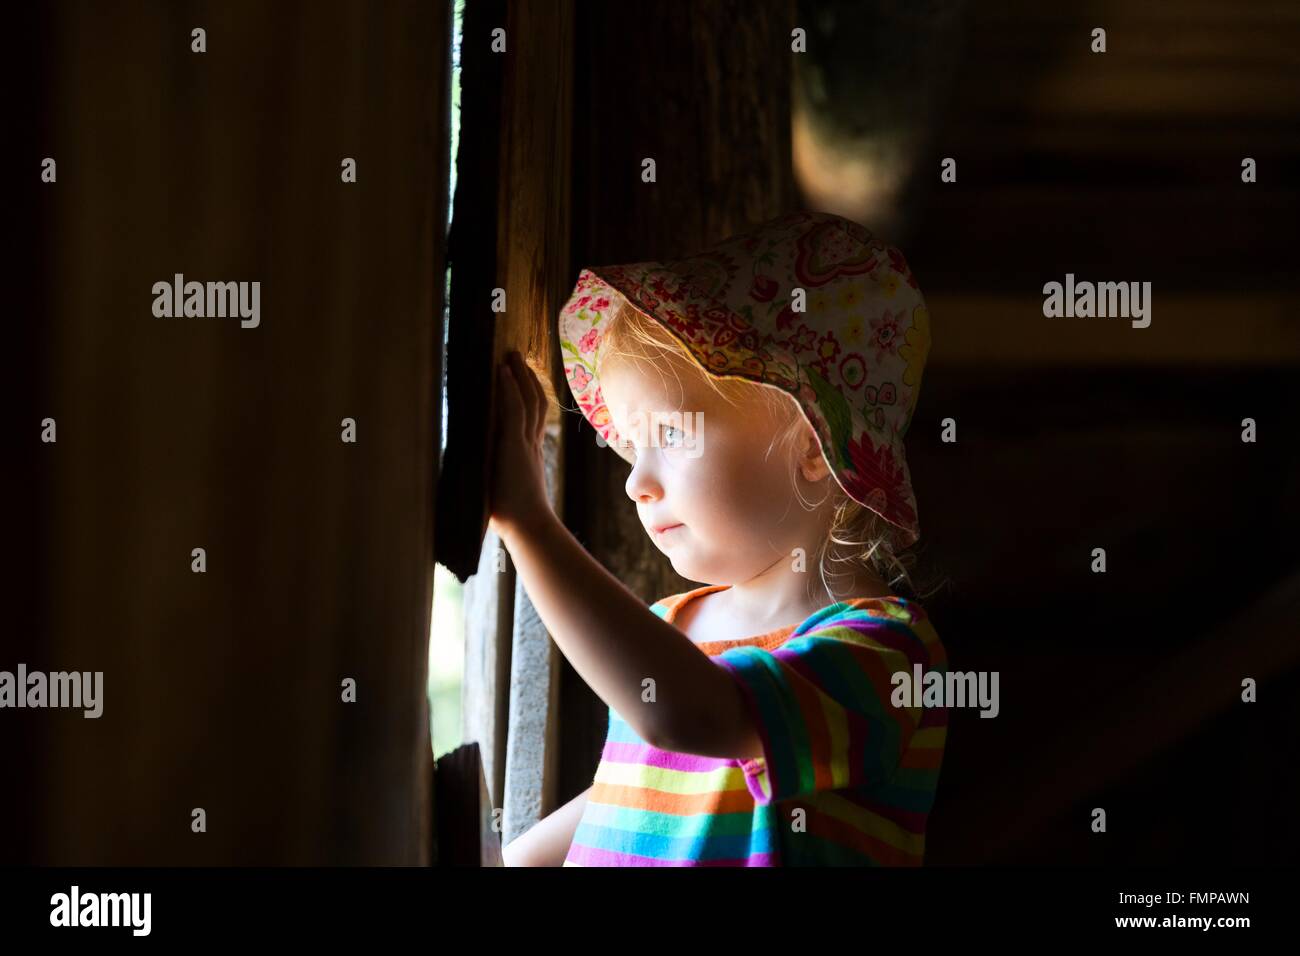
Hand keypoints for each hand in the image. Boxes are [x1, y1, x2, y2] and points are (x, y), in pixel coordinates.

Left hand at [487, 350, 553, 540]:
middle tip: (518, 358)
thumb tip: (471, 477)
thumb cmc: (513, 517)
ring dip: (519, 375)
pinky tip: (503, 371)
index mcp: (530, 454)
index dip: (529, 396)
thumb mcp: (502, 489)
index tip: (522, 380)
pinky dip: (509, 388)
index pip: (533, 418)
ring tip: (512, 356)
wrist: (527, 526)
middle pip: (535, 402)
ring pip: (528, 400)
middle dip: (527, 378)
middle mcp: (531, 444)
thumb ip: (494, 476)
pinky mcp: (515, 445)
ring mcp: (525, 443)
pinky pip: (514, 409)